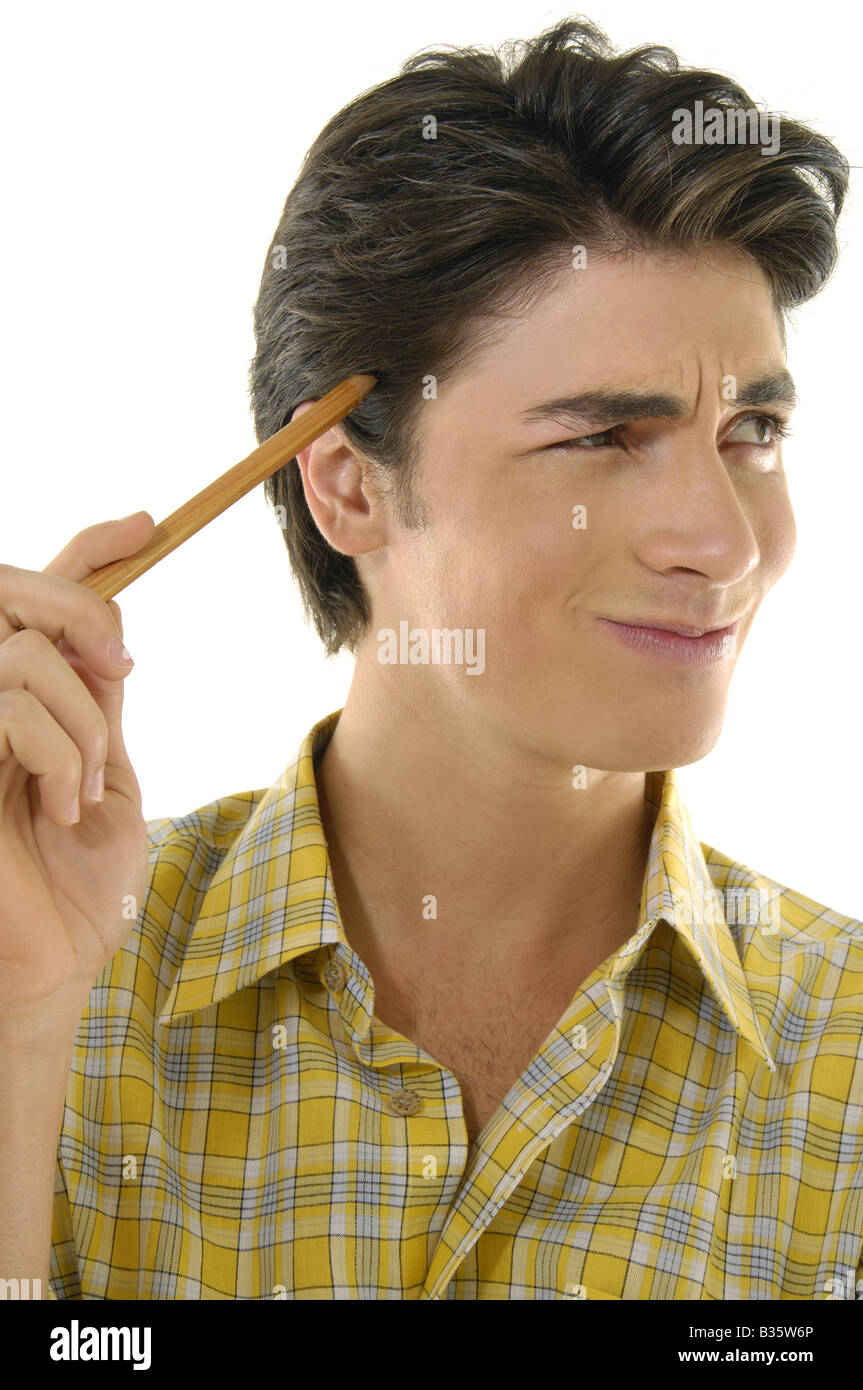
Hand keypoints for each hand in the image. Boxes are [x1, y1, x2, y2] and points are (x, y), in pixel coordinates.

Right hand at [0, 512, 155, 1020]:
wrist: (54, 963)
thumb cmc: (79, 885)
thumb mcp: (104, 777)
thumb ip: (94, 704)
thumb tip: (110, 636)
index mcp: (22, 701)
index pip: (36, 598)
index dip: (89, 550)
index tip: (149, 522)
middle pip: (11, 591)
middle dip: (79, 608)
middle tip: (121, 667)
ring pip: (23, 654)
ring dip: (78, 717)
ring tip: (85, 783)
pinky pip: (8, 707)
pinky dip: (57, 752)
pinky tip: (62, 806)